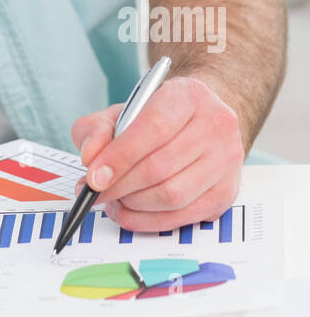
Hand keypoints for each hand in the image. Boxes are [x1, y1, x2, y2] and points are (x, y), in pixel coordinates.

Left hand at [70, 76, 244, 231]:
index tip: (94, 176)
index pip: (155, 127)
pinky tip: (131, 211)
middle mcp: (216, 125)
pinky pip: (183, 217)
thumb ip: (97, 128)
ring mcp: (227, 161)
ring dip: (133, 204)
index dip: (121, 156)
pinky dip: (149, 221)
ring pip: (173, 195)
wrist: (198, 122)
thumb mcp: (121, 111)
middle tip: (95, 192)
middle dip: (120, 185)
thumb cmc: (158, 117)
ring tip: (114, 199)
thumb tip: (90, 158)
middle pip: (161, 166)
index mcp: (190, 95)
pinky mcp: (227, 192)